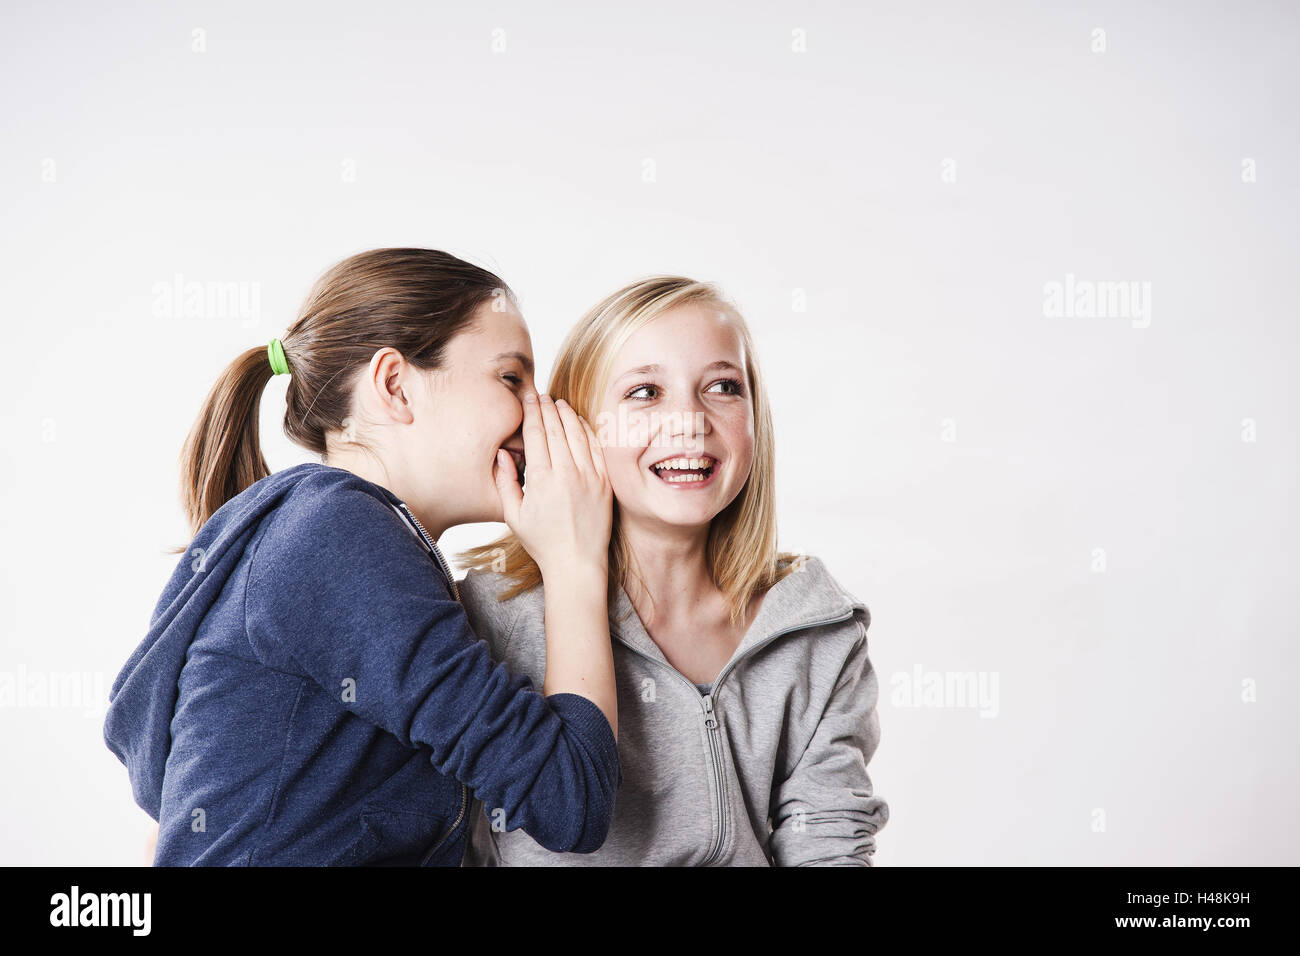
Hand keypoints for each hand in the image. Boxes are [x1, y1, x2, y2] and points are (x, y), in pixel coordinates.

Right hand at [494, 392, 611, 577]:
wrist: (577, 562)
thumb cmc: (542, 542)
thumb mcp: (514, 515)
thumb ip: (504, 482)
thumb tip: (502, 453)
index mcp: (541, 480)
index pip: (536, 435)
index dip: (531, 412)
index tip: (528, 398)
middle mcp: (566, 474)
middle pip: (556, 430)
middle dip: (547, 408)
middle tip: (541, 394)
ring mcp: (589, 477)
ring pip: (577, 434)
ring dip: (567, 415)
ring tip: (559, 402)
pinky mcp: (605, 483)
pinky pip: (596, 449)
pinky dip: (587, 431)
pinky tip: (580, 422)